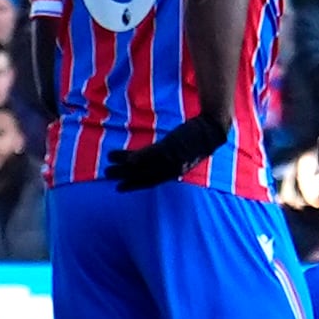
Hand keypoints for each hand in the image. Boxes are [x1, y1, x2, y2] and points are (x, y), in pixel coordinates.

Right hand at [103, 114, 228, 190]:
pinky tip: (123, 157)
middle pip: (143, 175)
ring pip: (143, 165)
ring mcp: (170, 160)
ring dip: (124, 165)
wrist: (211, 130)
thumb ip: (172, 158)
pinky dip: (135, 157)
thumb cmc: (199, 140)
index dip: (134, 185)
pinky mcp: (170, 148)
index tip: (119, 188)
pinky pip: (148, 155)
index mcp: (174, 172)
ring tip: (109, 160)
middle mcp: (171, 169)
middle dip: (124, 176)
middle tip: (107, 175)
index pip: (150, 182)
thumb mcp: (185, 153)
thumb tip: (160, 157)